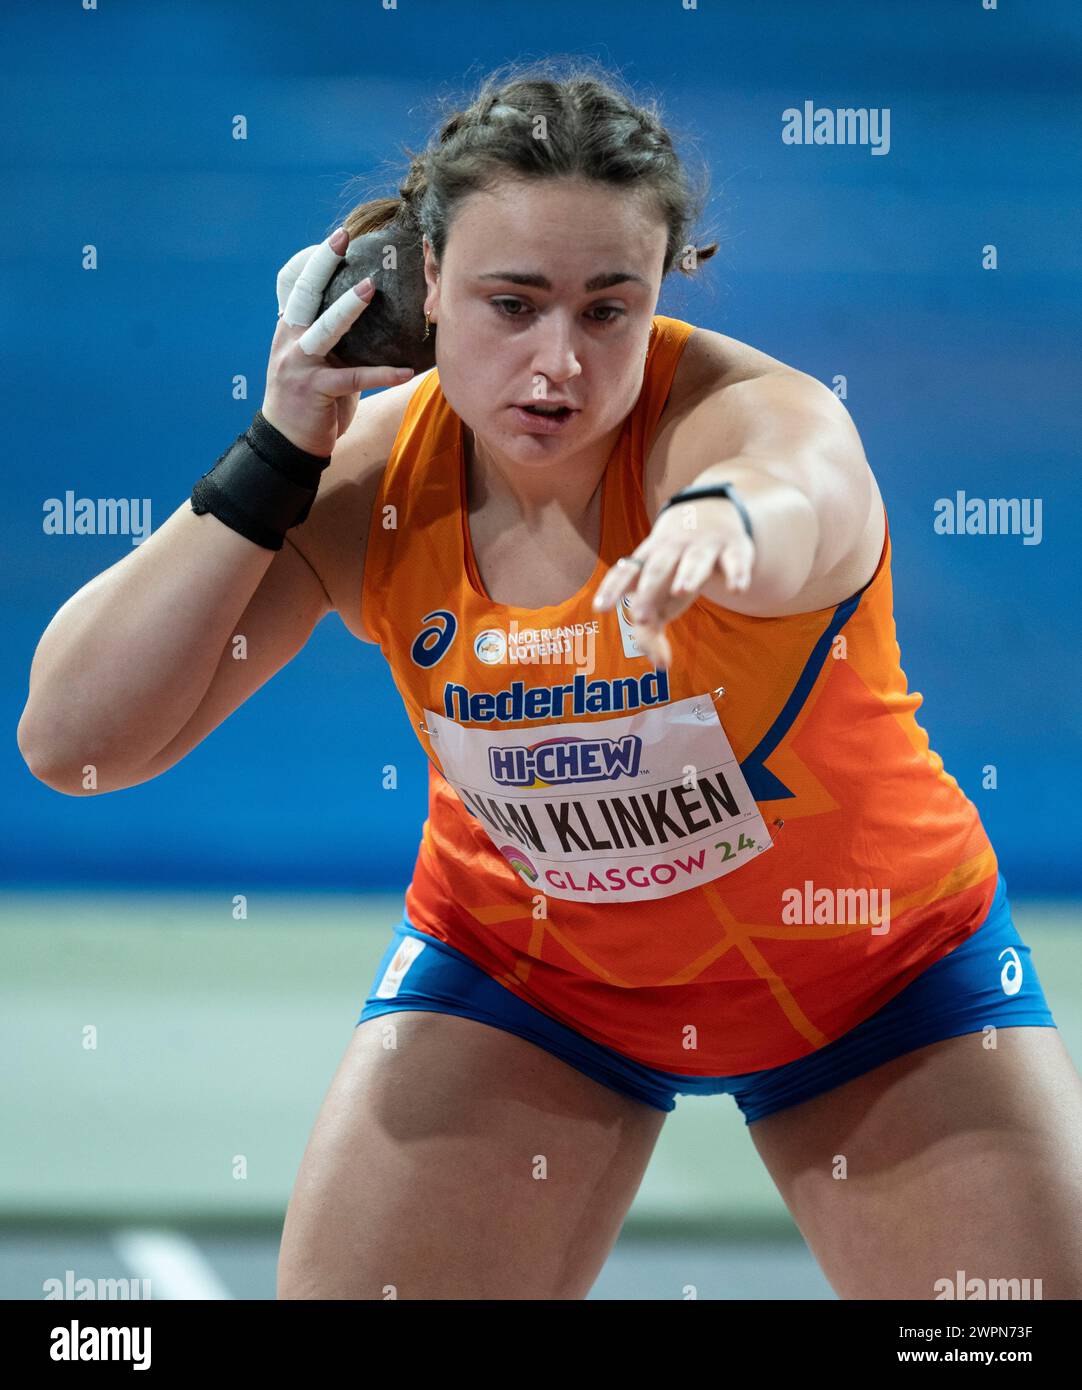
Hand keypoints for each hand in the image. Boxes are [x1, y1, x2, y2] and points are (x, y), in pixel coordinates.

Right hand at [262, 228, 415, 455]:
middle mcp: (288, 342)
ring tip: (370, 289)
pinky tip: (406, 372)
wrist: (288, 444)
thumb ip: (334, 342)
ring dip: (348, 308)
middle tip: (343, 237)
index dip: (315, 261)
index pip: (298, 287)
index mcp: (289, 331)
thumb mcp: (318, 365)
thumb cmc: (310, 402)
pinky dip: (382, 375)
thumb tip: (370, 319)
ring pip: (324, 329)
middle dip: (323, 264)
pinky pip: (353, 379)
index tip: (337, 237)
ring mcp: (298, 365)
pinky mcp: (315, 390)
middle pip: (305, 295)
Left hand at [591, 498, 755, 668]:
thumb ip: (651, 630)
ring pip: (695, 558)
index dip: (612, 589)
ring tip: (681, 590)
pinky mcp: (734, 548)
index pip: (626, 572)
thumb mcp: (660, 594)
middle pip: (658, 565)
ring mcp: (704, 547)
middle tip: (641, 616)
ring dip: (688, 573)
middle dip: (649, 588)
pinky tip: (736, 589)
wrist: (711, 514)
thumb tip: (660, 665)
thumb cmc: (676, 568)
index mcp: (648, 559)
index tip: (600, 608)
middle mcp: (673, 549)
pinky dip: (737, 572)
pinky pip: (735, 559)